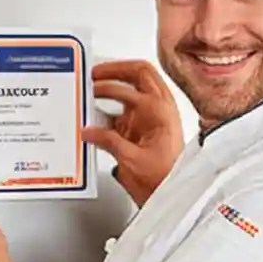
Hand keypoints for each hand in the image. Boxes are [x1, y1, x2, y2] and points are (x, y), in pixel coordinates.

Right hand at [82, 59, 183, 206]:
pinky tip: (98, 109)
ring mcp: (152, 114)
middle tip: (95, 73)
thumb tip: (89, 131)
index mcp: (160, 111)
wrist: (173, 192)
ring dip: (117, 79)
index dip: (108, 87)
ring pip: (138, 82)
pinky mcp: (143, 124)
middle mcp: (159, 108)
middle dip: (116, 69)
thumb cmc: (166, 177)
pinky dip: (113, 101)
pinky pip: (127, 103)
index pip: (130, 88)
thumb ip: (109, 142)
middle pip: (140, 72)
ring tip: (96, 84)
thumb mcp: (133, 160)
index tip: (91, 90)